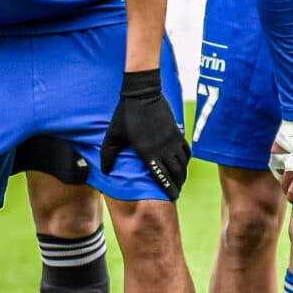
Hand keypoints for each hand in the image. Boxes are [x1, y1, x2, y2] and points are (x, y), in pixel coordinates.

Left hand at [100, 68, 189, 199]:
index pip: (161, 176)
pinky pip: (186, 150)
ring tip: (180, 181)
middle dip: (177, 184)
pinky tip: (183, 164)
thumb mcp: (112, 136)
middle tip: (176, 193)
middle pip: (176, 172)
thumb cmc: (125, 116)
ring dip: (183, 174)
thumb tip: (105, 171)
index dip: (168, 188)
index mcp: (146, 152)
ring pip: (183, 163)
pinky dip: (186, 160)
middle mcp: (162, 148)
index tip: (172, 197)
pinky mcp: (177, 132)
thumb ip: (108, 155)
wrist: (143, 94)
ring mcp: (172, 140)